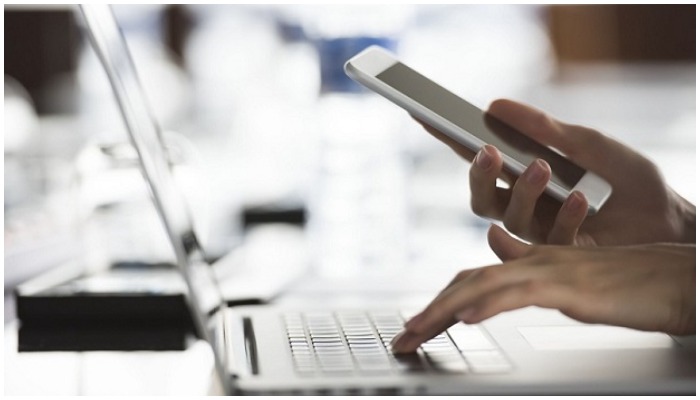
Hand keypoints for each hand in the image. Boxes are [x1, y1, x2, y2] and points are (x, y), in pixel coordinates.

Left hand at [391, 225, 695, 353]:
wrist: (680, 278)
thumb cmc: (635, 283)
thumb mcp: (574, 280)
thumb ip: (534, 268)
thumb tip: (499, 253)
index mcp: (535, 262)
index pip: (475, 279)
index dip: (442, 300)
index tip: (419, 327)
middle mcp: (536, 261)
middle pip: (469, 281)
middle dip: (431, 310)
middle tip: (403, 338)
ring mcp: (553, 271)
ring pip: (484, 285)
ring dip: (444, 309)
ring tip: (417, 331)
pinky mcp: (573, 286)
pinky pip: (520, 292)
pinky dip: (489, 304)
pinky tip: (467, 318)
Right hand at [417, 99, 695, 245]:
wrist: (670, 218)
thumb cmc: (628, 179)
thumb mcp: (585, 142)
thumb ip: (541, 128)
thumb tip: (495, 106)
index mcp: (524, 175)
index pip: (478, 156)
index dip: (450, 138)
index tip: (426, 115)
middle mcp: (524, 205)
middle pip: (481, 196)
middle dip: (479, 174)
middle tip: (487, 151)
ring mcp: (540, 232)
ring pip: (509, 217)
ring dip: (523, 191)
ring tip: (543, 168)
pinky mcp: (561, 256)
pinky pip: (548, 239)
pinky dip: (564, 216)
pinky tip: (580, 199)